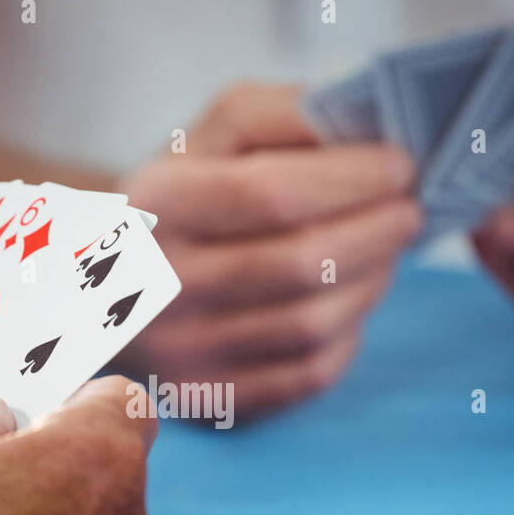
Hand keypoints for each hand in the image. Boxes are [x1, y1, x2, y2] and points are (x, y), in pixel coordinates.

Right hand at [116, 83, 421, 416]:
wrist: (103, 282)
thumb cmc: (181, 196)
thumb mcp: (211, 136)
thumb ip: (283, 116)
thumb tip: (370, 135)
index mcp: (157, 205)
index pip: (270, 194)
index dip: (350, 180)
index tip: (402, 166)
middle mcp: (160, 285)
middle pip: (300, 265)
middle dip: (376, 233)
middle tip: (409, 212)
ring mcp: (182, 351)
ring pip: (311, 325)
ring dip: (371, 283)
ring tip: (386, 253)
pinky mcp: (206, 398)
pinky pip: (306, 377)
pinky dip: (348, 337)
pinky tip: (351, 303)